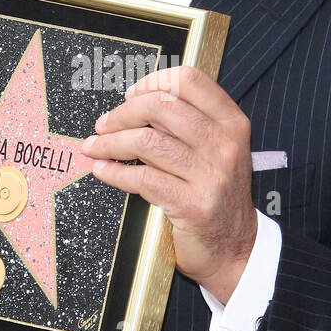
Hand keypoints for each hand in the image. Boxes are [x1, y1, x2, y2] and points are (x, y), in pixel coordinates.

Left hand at [80, 66, 256, 303]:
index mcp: (232, 124)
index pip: (189, 80)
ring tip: (94, 147)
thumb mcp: (216, 152)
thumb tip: (137, 104)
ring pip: (147, 142)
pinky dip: (115, 172)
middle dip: (122, 113)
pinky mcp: (193, 205)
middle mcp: (225, 145)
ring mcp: (211, 176)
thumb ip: (187, 125)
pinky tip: (103, 171)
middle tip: (103, 124)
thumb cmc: (218, 197)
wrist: (236, 250)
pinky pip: (143, 178)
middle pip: (162, 106)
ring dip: (111, 142)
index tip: (130, 95)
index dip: (152, 81)